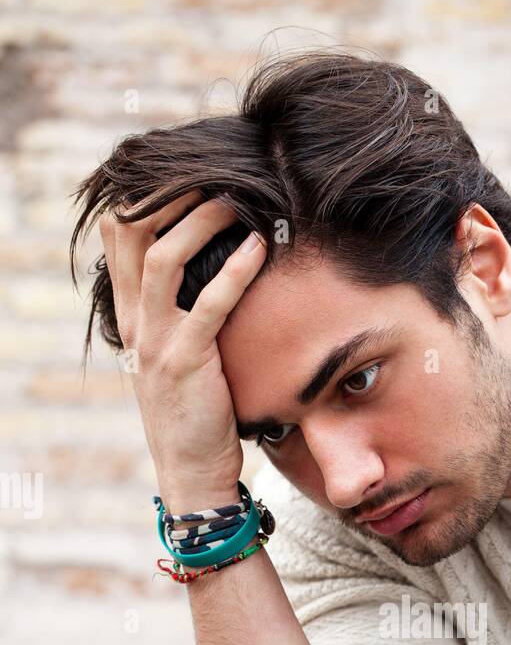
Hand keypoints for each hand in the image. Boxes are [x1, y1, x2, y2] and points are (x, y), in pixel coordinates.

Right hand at [98, 189, 267, 510]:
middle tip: (212, 176)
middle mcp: (136, 322)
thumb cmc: (196, 410)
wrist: (191, 470)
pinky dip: (234, 272)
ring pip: (163, 257)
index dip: (143, 197)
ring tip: (235, 202)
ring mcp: (156, 341)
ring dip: (200, 221)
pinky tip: (258, 249)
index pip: (118, 237)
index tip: (182, 174)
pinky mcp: (186, 362)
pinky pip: (208, 305)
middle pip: (132, 234)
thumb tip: (211, 270)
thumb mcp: (178, 353)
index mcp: (132, 315)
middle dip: (169, 196)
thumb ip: (182, 312)